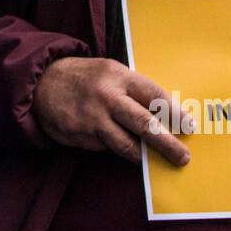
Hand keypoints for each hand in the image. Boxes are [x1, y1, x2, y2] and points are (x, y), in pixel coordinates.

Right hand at [32, 56, 191, 164]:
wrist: (41, 84)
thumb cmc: (85, 79)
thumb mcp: (109, 72)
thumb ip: (133, 90)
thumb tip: (164, 116)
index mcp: (118, 75)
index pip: (154, 96)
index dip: (174, 113)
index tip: (189, 126)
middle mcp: (106, 96)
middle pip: (145, 125)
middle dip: (168, 144)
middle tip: (183, 157)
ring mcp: (92, 118)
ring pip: (126, 145)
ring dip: (141, 154)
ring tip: (148, 157)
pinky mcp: (80, 136)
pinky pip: (105, 148)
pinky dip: (111, 147)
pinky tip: (107, 139)